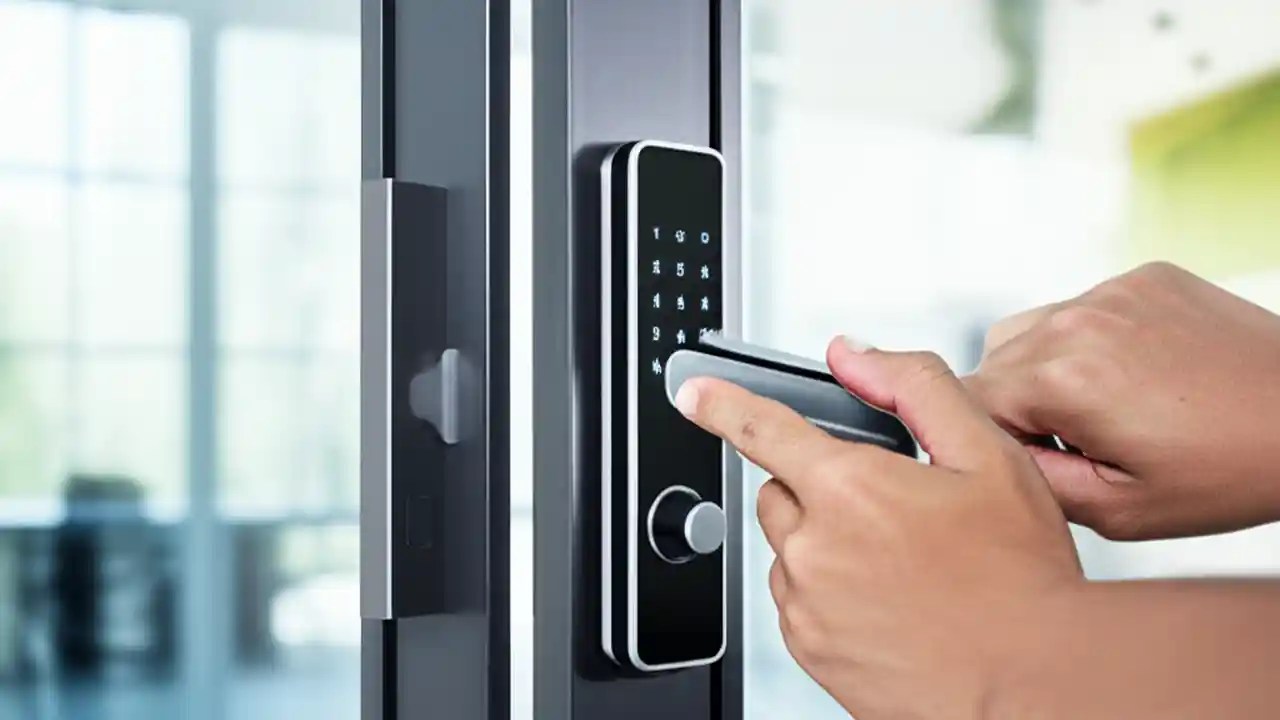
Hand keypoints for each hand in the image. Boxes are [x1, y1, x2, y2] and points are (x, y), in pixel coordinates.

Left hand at [674, 340, 1081, 719]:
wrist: (1034, 684)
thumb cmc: (1020, 578)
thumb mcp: (988, 455)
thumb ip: (915, 388)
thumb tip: (858, 357)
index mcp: (849, 488)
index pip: (760, 427)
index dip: (722, 403)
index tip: (694, 394)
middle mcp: (815, 547)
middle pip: (781, 493)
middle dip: (819, 488)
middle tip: (889, 512)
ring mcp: (807, 605)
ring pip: (790, 551)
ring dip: (824, 545)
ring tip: (901, 566)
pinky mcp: (810, 651)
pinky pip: (798, 604)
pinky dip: (828, 595)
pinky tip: (889, 603)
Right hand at [966, 261, 1279, 539]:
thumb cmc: (1227, 474)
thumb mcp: (1117, 510)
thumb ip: (1029, 478)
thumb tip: (981, 449)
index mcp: (1060, 378)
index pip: (966, 400)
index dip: (995, 439)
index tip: (1044, 460)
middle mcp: (1075, 319)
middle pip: (990, 361)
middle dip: (1016, 403)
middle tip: (1082, 440)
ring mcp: (1112, 290)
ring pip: (1030, 329)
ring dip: (1045, 368)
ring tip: (1107, 405)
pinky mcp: (1145, 276)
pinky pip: (1082, 307)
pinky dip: (1092, 340)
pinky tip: (1141, 374)